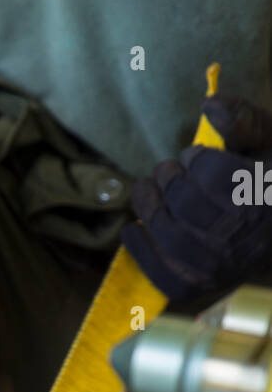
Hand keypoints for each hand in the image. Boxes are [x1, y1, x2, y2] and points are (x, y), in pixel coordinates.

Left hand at [123, 94, 271, 303]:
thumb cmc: (267, 177)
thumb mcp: (268, 140)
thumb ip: (243, 119)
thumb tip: (209, 104)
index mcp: (267, 197)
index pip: (212, 174)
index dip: (195, 158)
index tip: (195, 156)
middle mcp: (247, 238)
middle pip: (184, 201)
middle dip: (168, 177)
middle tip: (170, 171)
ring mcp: (223, 268)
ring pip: (169, 233)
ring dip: (149, 204)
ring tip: (150, 190)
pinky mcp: (201, 287)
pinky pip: (162, 274)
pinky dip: (139, 247)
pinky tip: (133, 227)